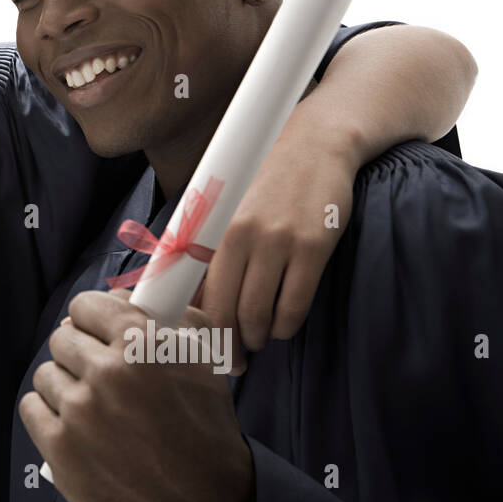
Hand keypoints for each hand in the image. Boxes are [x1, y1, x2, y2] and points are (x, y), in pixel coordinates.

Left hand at [20, 288, 254, 501]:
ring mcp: (79, 412)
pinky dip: (48, 415)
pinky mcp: (59, 448)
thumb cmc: (205, 437)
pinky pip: (31, 408)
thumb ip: (169, 318)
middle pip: (63, 338)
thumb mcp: (202, 364)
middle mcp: (108, 373)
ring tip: (93, 407)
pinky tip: (74, 426)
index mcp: (143, 344)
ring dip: (65, 386)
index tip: (98, 331)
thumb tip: (127, 295)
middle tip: (101, 375)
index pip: (86, 305)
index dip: (94, 319)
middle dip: (81, 353)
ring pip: (45, 374)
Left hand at [194, 124, 356, 369]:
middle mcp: (238, 235)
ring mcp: (277, 241)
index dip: (192, 327)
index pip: (192, 290)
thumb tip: (188, 298)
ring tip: (256, 339)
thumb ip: (205, 245)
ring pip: (258, 313)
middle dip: (226, 343)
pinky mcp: (312, 246)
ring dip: (256, 337)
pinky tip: (282, 326)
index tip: (196, 349)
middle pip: (223, 309)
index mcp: (211, 226)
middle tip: (232, 359)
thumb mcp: (224, 204)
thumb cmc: (262, 178)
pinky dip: (285, 326)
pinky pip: (294, 304)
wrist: (315, 142)